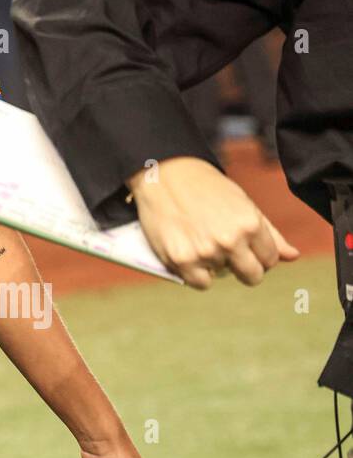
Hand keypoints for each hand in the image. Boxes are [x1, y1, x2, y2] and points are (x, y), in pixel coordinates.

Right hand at [126, 156, 298, 288]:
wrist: (164, 174)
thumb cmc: (207, 187)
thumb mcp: (243, 204)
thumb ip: (270, 233)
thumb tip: (293, 256)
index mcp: (250, 224)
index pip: (269, 260)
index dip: (258, 255)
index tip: (245, 248)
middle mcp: (230, 240)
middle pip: (252, 276)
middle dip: (244, 269)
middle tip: (227, 254)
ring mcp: (205, 252)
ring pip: (222, 277)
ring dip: (214, 265)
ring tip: (200, 241)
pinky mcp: (181, 259)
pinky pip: (199, 283)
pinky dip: (196, 274)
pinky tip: (190, 254)